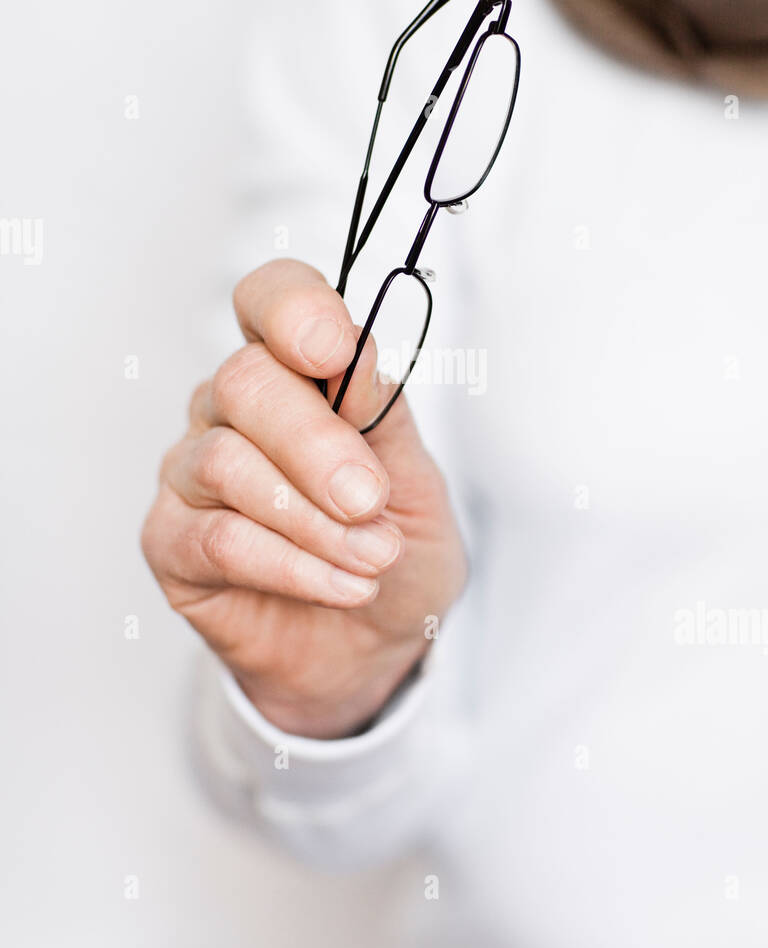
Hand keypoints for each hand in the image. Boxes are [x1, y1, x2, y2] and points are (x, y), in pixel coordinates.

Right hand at [141, 260, 466, 738]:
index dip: (293, 310)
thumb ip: (381, 416)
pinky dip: (291, 566)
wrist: (375, 647)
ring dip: (314, 521)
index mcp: (297, 372)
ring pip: (225, 462)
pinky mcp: (170, 541)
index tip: (333, 351)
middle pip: (243, 382)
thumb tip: (353, 357)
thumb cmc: (394, 549)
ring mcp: (192, 472)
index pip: (270, 300)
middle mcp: (233, 409)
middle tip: (370, 502)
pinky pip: (216, 538)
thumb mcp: (417, 481)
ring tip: (372, 560)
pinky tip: (340, 586)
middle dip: (318, 446)